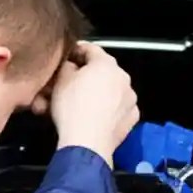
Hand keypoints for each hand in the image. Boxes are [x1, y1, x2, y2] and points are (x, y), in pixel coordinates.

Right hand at [49, 42, 138, 168]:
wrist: (87, 143)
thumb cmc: (72, 109)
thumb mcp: (60, 80)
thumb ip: (67, 65)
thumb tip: (71, 65)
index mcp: (106, 64)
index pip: (91, 49)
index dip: (77, 51)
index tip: (69, 56)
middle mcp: (123, 78)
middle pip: (103, 70)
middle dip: (88, 74)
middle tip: (72, 82)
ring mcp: (130, 98)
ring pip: (112, 89)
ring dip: (100, 92)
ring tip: (84, 102)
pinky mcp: (131, 117)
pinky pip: (118, 107)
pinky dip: (109, 109)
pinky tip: (96, 116)